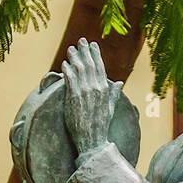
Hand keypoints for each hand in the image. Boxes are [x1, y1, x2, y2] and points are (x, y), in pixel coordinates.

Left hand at [61, 38, 118, 155]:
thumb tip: (119, 83)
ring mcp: (85, 92)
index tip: (92, 45)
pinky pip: (69, 78)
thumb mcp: (110, 109)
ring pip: (79, 69)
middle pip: (89, 64)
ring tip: (70, 50)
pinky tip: (64, 64)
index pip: (100, 67)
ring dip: (74, 57)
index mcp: (105, 90)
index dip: (95, 54)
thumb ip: (113, 94)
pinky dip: (67, 69)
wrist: (92, 140)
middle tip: (80, 41)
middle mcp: (96, 89)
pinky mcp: (74, 97)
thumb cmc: (101, 126)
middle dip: (85, 51)